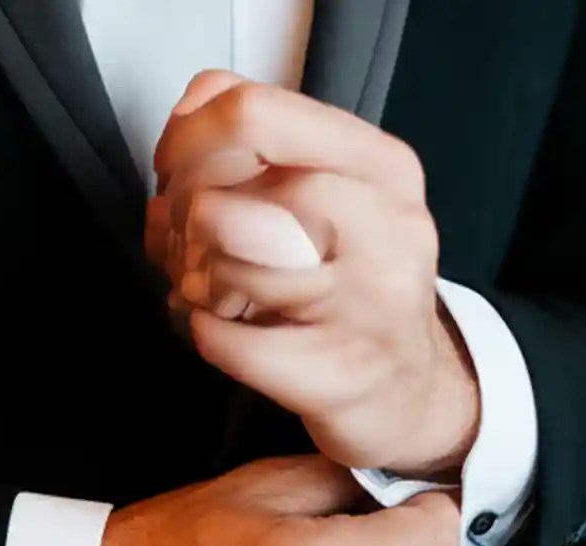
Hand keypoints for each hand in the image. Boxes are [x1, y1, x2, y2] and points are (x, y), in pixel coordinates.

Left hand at [148, 71, 479, 476]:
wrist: (410, 391)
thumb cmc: (351, 283)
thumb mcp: (327, 191)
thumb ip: (259, 142)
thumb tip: (184, 118)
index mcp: (380, 167)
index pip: (254, 114)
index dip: (185, 141)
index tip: (174, 170)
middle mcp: (387, 227)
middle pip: (222, 198)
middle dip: (180, 223)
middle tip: (187, 243)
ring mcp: (367, 306)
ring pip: (224, 266)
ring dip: (194, 280)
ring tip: (213, 290)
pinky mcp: (335, 376)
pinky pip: (222, 342)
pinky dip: (204, 333)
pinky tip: (227, 330)